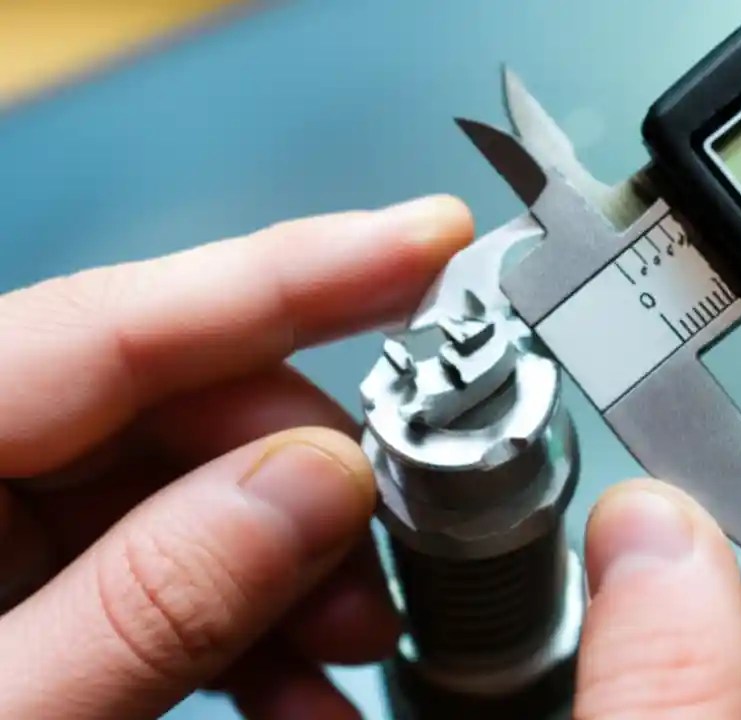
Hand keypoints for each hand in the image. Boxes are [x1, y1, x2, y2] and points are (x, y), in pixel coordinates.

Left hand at [0, 196, 472, 719]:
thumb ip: (144, 607)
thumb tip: (313, 483)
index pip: (111, 326)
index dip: (289, 273)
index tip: (424, 241)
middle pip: (167, 407)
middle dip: (306, 479)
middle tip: (393, 559)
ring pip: (180, 491)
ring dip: (291, 570)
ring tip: (357, 650)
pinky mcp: (19, 584)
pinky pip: (157, 566)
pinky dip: (246, 625)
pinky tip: (300, 689)